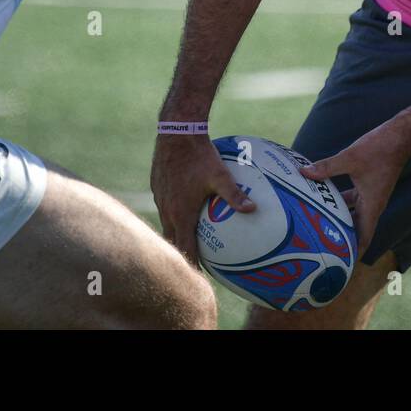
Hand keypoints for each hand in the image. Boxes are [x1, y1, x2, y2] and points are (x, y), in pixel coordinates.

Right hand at [151, 133, 255, 262]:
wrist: (175, 131)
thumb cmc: (199, 154)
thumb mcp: (221, 175)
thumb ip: (235, 195)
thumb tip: (253, 209)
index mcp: (181, 212)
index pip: (184, 248)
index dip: (192, 265)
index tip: (200, 278)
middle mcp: (167, 209)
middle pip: (173, 241)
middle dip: (183, 254)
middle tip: (197, 266)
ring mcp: (160, 198)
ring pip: (166, 225)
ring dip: (177, 235)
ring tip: (189, 244)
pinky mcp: (157, 187)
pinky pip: (165, 208)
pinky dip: (173, 217)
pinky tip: (184, 212)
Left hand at [299, 118, 410, 252]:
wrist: (401, 135)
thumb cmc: (381, 149)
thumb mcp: (350, 158)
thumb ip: (327, 167)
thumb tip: (304, 172)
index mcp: (372, 206)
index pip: (363, 238)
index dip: (352, 252)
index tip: (337, 261)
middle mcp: (372, 204)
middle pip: (355, 228)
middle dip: (340, 237)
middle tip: (318, 243)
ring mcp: (370, 194)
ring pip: (352, 213)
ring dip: (338, 218)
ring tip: (317, 223)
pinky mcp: (368, 184)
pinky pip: (352, 199)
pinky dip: (340, 201)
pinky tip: (324, 196)